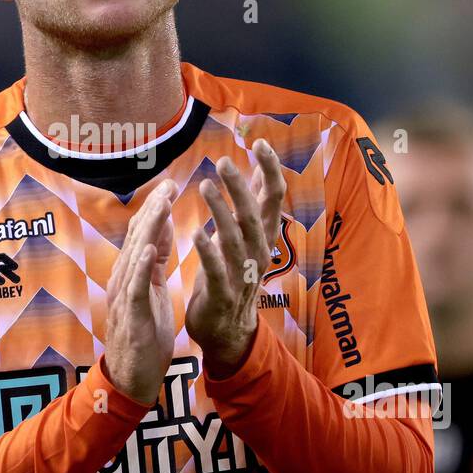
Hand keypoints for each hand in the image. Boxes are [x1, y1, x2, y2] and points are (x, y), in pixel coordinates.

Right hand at [102, 178, 176, 405]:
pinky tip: (148, 250)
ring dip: (148, 230)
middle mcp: (124, 279)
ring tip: (161, 205)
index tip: (172, 184)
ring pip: (135, 256)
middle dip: (154, 209)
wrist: (132, 377)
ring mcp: (125, 297)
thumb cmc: (143, 334)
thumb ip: (154, 262)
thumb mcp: (152, 291)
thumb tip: (162, 229)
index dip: (157, 208)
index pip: (144, 233)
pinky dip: (140, 268)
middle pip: (138, 237)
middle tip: (169, 184)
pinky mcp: (130, 316)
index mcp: (133, 273)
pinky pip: (134, 288)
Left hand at [185, 139, 287, 377]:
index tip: (259, 142)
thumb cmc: (233, 274)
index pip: (274, 196)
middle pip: (255, 214)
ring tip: (206, 187)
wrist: (227, 329)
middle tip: (223, 162)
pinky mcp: (223, 293)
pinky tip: (198, 233)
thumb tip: (261, 169)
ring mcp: (242, 273)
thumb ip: (254, 205)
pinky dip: (209, 250)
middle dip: (240, 187)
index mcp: (264, 235)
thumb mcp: (247, 237)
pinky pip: (217, 269)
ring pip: (236, 239)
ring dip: (222, 212)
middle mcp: (258, 252)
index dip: (269, 169)